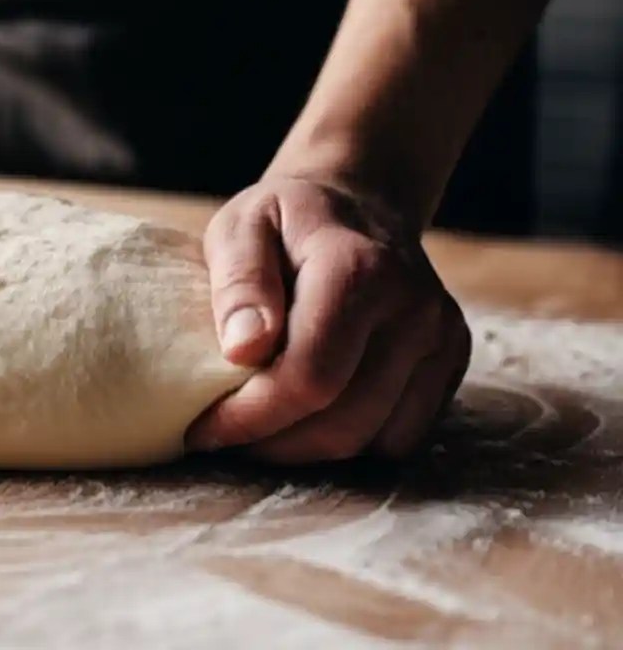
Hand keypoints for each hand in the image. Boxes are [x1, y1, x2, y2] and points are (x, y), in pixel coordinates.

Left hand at [186, 174, 470, 462]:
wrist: (361, 202)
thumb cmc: (287, 219)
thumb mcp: (241, 227)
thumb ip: (239, 284)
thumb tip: (243, 351)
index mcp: (358, 270)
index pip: (309, 378)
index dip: (251, 418)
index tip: (204, 428)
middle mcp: (413, 308)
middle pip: (343, 422)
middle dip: (273, 444)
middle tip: (226, 434)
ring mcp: (440, 338)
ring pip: (372, 440)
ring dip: (306, 451)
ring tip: (262, 427)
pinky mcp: (450, 361)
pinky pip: (400, 437)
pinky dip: (350, 442)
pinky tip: (310, 416)